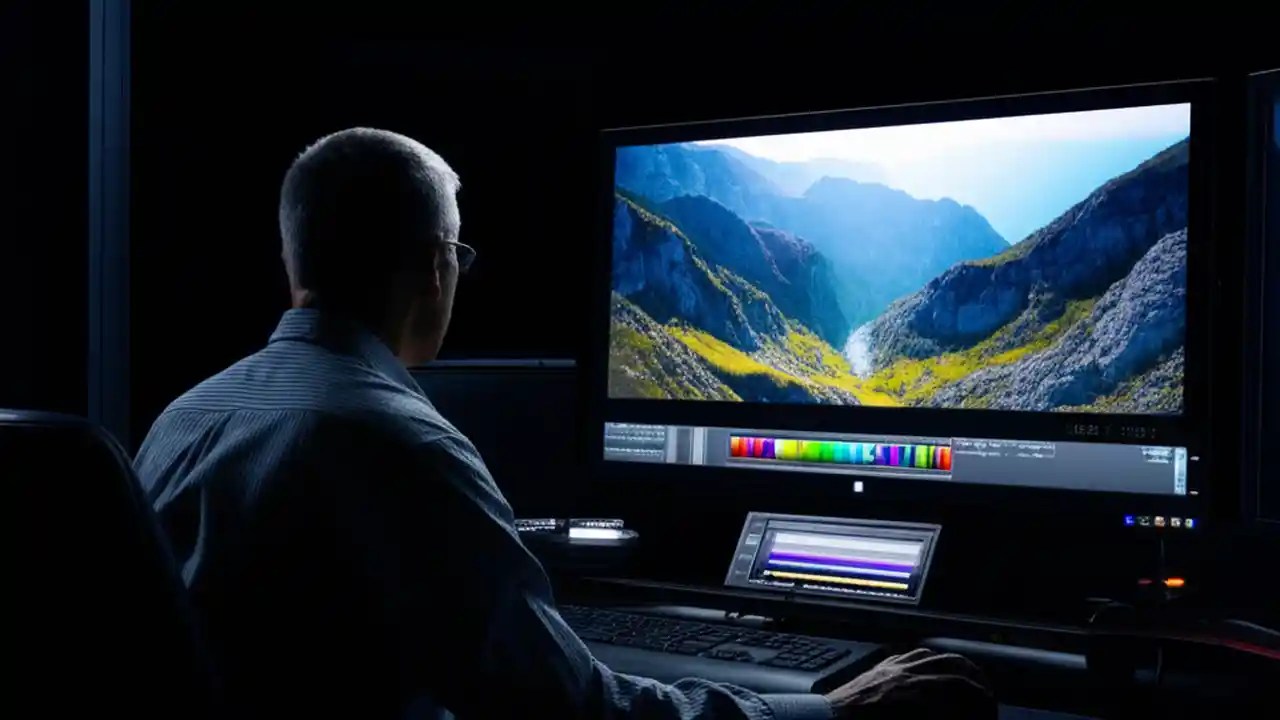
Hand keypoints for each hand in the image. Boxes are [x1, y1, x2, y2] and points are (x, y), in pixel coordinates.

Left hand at [824, 648, 994, 718]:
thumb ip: (942, 716)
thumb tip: (961, 713)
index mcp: (917, 695)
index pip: (965, 689)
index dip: (984, 701)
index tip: (990, 713)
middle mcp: (906, 674)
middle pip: (953, 664)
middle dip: (976, 680)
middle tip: (987, 697)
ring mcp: (890, 668)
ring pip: (932, 654)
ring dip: (955, 667)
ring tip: (967, 681)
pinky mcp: (878, 668)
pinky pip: (909, 655)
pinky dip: (929, 662)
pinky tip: (933, 671)